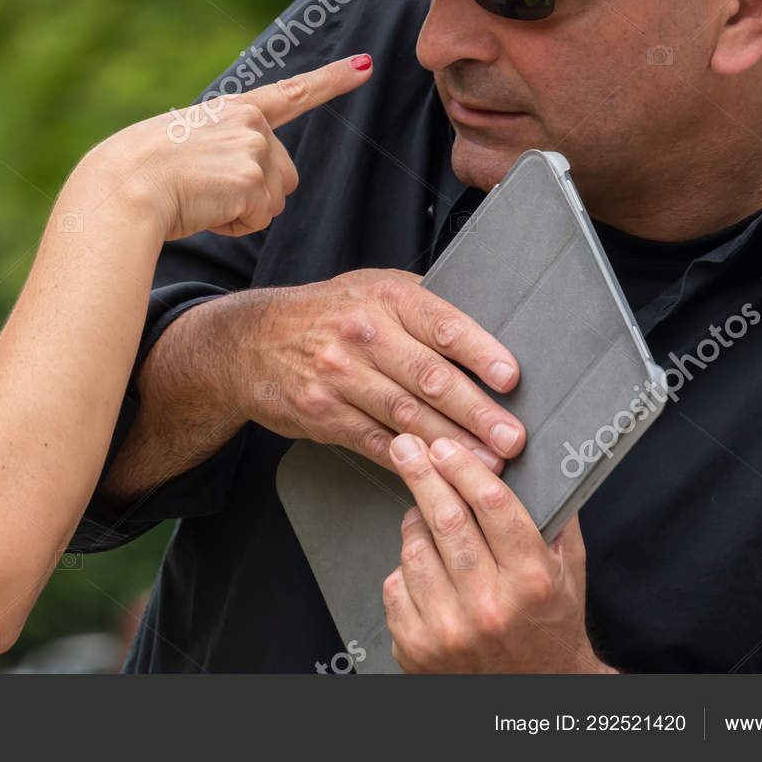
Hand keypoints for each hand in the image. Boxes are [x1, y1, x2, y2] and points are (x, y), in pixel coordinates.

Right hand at [79, 55, 372, 241]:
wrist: (123, 187)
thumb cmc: (138, 173)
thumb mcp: (183, 143)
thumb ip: (222, 147)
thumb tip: (248, 183)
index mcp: (231, 109)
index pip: (291, 92)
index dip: (332, 79)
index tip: (365, 66)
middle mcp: (249, 121)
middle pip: (284, 175)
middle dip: (253, 194)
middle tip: (204, 190)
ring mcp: (254, 148)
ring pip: (273, 201)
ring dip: (241, 211)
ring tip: (199, 197)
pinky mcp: (253, 179)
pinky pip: (258, 219)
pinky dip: (233, 225)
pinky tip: (204, 209)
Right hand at [227, 269, 523, 470]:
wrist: (249, 341)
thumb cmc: (327, 314)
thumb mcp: (372, 289)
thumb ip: (423, 308)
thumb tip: (489, 337)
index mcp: (385, 297)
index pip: (442, 325)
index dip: (480, 352)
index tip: (510, 378)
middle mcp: (363, 334)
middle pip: (429, 378)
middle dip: (476, 412)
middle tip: (512, 438)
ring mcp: (339, 376)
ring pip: (407, 415)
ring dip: (453, 444)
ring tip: (489, 466)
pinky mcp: (324, 415)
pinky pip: (376, 441)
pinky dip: (411, 459)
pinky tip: (438, 472)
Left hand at [382, 433, 611, 672]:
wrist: (535, 696)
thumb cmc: (550, 627)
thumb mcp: (568, 574)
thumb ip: (554, 520)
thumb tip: (535, 465)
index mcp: (531, 581)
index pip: (492, 506)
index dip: (464, 468)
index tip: (445, 447)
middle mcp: (489, 606)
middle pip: (445, 520)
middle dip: (422, 474)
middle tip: (407, 447)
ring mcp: (449, 629)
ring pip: (414, 549)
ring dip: (414, 523)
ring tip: (425, 517)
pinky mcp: (417, 647)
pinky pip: (396, 583)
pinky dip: (406, 568)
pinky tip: (425, 569)